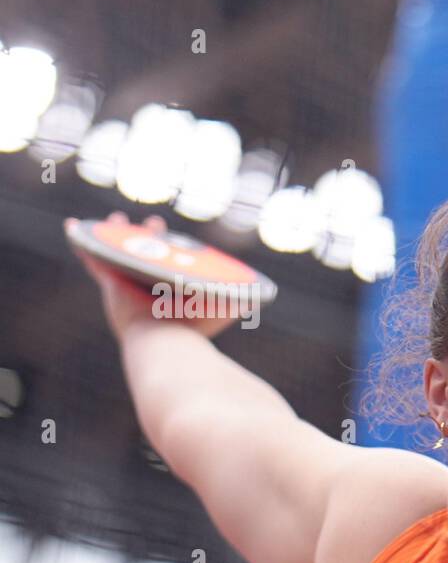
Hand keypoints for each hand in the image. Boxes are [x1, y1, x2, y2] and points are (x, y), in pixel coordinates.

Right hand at [67, 211, 235, 340]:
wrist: (168, 342)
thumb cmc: (196, 328)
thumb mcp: (223, 308)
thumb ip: (240, 300)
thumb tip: (259, 295)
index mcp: (170, 297)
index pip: (168, 270)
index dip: (170, 253)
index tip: (174, 236)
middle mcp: (146, 293)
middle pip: (144, 260)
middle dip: (148, 240)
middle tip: (154, 223)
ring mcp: (126, 288)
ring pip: (119, 256)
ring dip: (118, 238)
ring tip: (119, 219)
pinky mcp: (109, 284)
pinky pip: (92, 261)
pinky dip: (82, 243)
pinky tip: (73, 226)